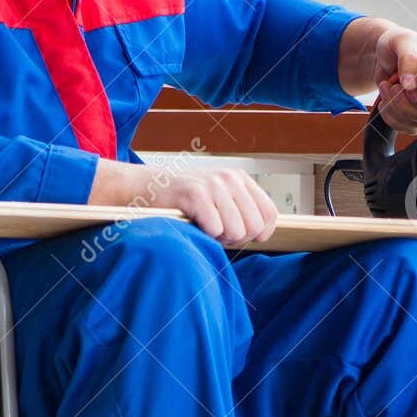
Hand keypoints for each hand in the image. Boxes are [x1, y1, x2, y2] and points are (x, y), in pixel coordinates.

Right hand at [91, 160, 278, 245]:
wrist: (146, 188)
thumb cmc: (184, 201)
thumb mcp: (220, 200)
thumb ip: (242, 212)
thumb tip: (263, 234)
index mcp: (240, 178)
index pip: (270, 214)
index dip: (259, 233)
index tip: (241, 235)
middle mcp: (230, 178)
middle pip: (254, 226)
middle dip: (237, 238)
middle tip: (217, 231)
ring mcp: (213, 184)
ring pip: (237, 231)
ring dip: (220, 238)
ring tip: (205, 227)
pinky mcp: (195, 193)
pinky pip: (215, 229)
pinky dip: (205, 234)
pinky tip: (194, 223)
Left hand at [373, 25, 416, 135]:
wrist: (384, 55)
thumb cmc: (398, 44)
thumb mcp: (403, 42)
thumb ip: (409, 59)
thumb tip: (412, 84)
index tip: (410, 89)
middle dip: (404, 102)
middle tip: (393, 84)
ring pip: (415, 123)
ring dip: (394, 107)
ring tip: (388, 85)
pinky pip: (404, 126)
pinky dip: (389, 115)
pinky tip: (387, 98)